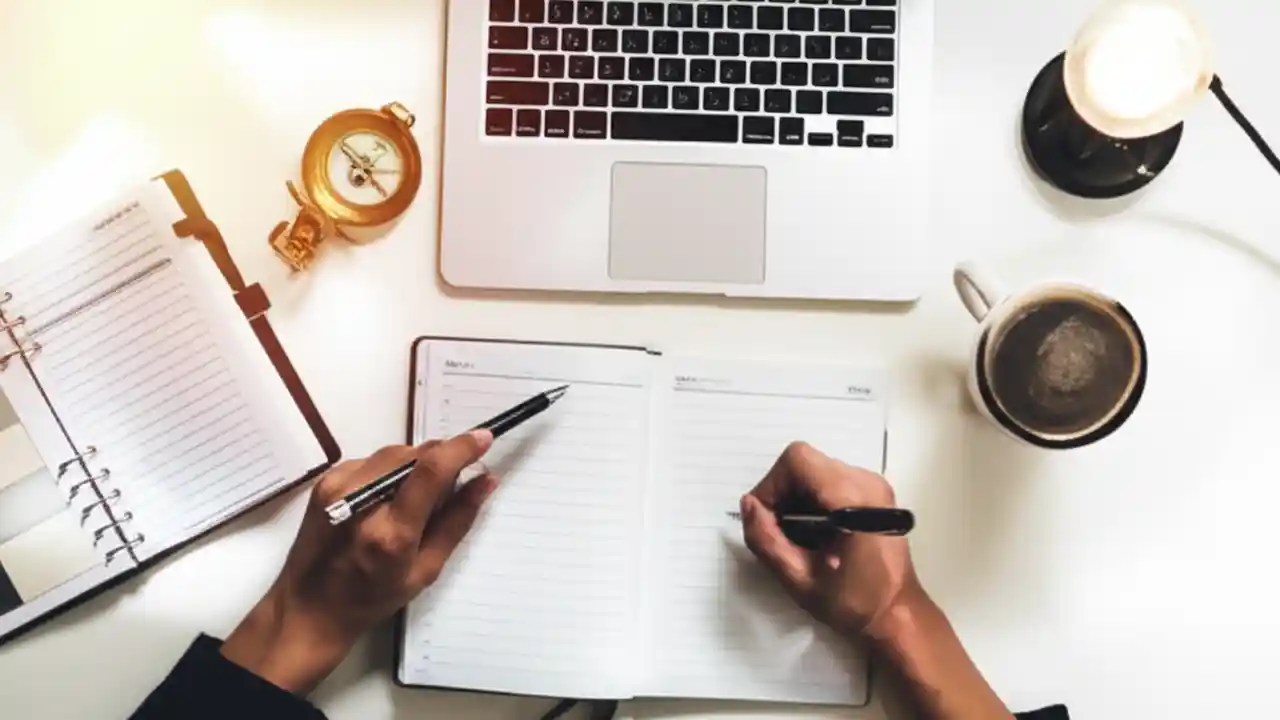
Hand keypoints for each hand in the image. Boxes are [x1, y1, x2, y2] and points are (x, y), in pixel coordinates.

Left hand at [221, 431, 495, 692]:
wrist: (308, 608)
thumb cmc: (371, 599)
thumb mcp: (425, 570)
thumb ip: (457, 520)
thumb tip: (486, 480)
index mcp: (391, 532)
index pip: (431, 471)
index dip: (462, 448)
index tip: (484, 438)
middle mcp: (361, 500)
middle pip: (413, 454)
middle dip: (439, 459)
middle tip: (448, 485)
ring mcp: (337, 487)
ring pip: (393, 453)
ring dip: (414, 465)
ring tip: (413, 499)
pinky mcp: (325, 481)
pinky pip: (371, 461)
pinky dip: (388, 472)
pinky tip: (385, 501)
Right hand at [740, 442, 925, 642]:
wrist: (897, 613)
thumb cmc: (853, 603)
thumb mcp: (799, 580)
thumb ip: (767, 540)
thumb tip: (748, 505)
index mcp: (852, 499)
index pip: (798, 460)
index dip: (772, 485)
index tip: (769, 520)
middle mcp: (867, 481)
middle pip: (805, 461)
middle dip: (782, 491)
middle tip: (781, 531)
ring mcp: (874, 483)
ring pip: (816, 468)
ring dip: (796, 495)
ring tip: (798, 534)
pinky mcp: (874, 491)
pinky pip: (831, 477)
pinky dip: (812, 497)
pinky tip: (816, 531)